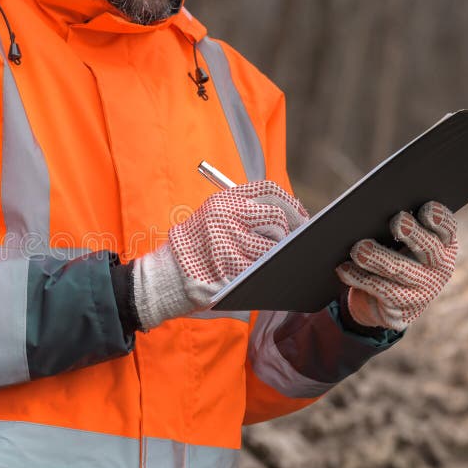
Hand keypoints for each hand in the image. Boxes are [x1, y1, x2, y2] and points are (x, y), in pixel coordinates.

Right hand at [132, 181, 308, 329]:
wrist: (166, 277)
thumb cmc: (194, 249)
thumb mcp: (212, 218)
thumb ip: (244, 212)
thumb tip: (288, 217)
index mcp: (223, 201)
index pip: (268, 190)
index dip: (290, 203)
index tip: (300, 217)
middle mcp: (226, 217)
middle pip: (276, 217)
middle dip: (290, 232)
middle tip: (294, 243)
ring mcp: (229, 242)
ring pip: (273, 246)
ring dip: (277, 255)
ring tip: (272, 260)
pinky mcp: (231, 268)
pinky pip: (263, 268)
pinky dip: (268, 271)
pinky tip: (265, 273)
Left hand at [336, 201, 457, 330]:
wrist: (393, 304)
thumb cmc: (397, 259)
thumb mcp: (403, 244)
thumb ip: (399, 228)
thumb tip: (371, 213)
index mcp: (444, 244)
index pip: (448, 228)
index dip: (441, 219)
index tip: (427, 208)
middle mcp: (440, 267)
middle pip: (429, 248)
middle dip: (413, 233)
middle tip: (397, 221)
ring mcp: (425, 290)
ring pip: (400, 270)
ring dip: (379, 257)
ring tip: (359, 248)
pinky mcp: (404, 307)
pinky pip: (380, 290)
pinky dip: (360, 278)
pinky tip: (344, 269)